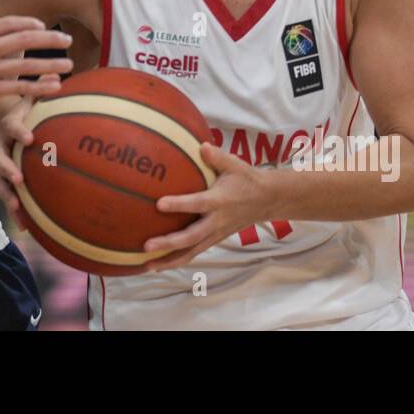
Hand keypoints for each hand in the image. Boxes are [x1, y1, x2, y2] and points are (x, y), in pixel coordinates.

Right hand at [0, 0, 70, 120]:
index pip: (9, 23)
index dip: (30, 23)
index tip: (44, 25)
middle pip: (25, 39)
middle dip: (50, 39)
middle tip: (68, 40)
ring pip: (27, 64)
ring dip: (51, 63)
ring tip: (70, 63)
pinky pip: (20, 88)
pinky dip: (39, 86)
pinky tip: (55, 86)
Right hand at [0, 94, 36, 227]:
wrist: (8, 125)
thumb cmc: (26, 111)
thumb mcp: (32, 97)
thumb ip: (41, 89)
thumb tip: (57, 74)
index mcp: (9, 125)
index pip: (11, 126)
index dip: (19, 130)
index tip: (30, 138)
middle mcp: (0, 146)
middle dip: (8, 169)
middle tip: (19, 178)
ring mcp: (0, 165)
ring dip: (8, 196)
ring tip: (18, 209)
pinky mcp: (5, 181)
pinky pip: (8, 197)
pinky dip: (16, 212)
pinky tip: (27, 228)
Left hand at [142, 143, 270, 271]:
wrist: (267, 201)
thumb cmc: (246, 179)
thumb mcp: (235, 164)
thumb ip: (217, 156)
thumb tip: (201, 146)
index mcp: (219, 201)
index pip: (197, 204)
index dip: (179, 205)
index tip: (159, 204)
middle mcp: (216, 222)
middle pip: (191, 238)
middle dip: (168, 243)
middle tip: (146, 246)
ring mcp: (215, 234)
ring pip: (191, 252)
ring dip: (169, 260)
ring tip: (147, 266)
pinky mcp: (214, 240)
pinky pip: (194, 253)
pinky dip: (177, 260)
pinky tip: (158, 264)